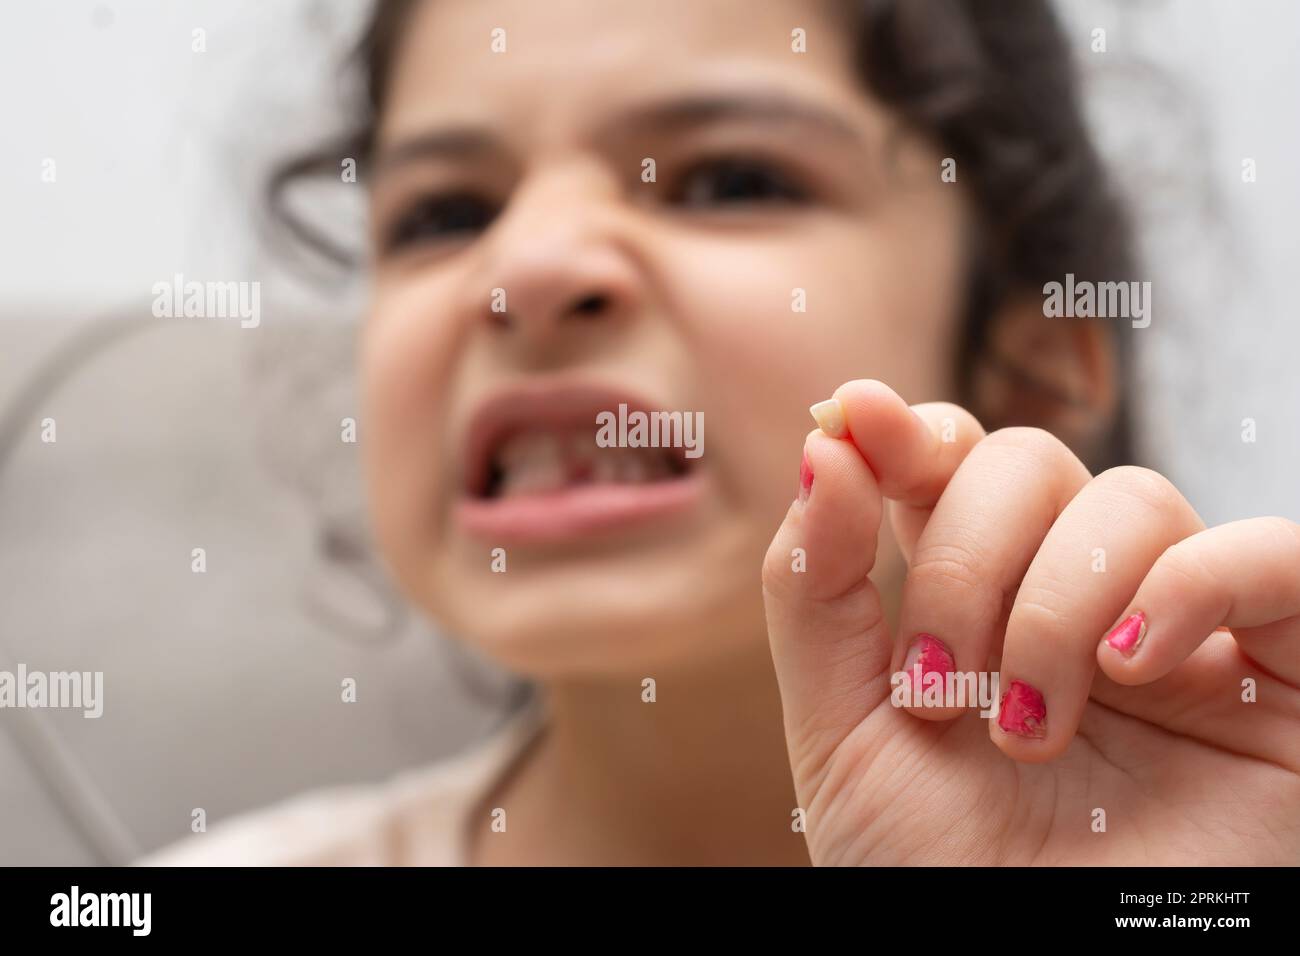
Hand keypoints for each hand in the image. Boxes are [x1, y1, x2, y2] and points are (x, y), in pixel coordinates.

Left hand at [762, 379, 1299, 864]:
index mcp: (972, 600)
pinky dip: (1190, 586)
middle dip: (963, 559)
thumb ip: (816, 590)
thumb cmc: (935, 874)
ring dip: (1054, 606)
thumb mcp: (840, 733)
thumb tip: (828, 443)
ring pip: (1132, 500)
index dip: (907, 431)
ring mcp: (1179, 631)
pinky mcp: (1282, 676)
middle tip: (939, 688)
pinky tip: (1128, 667)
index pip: (951, 462)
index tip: (854, 417)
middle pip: (1030, 463)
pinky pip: (1271, 555)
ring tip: (1027, 729)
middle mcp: (1074, 598)